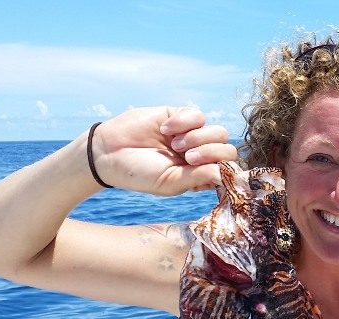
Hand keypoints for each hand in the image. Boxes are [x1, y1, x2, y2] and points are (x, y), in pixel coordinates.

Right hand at [90, 106, 237, 195]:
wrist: (110, 152)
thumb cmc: (139, 174)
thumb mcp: (171, 182)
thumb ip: (199, 177)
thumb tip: (224, 174)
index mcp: (200, 174)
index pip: (227, 170)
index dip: (226, 170)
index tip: (211, 171)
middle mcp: (201, 155)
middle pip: (228, 149)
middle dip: (212, 152)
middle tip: (188, 157)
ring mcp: (192, 135)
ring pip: (218, 132)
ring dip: (199, 138)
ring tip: (176, 144)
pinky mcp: (180, 117)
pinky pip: (197, 115)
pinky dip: (184, 122)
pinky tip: (165, 129)